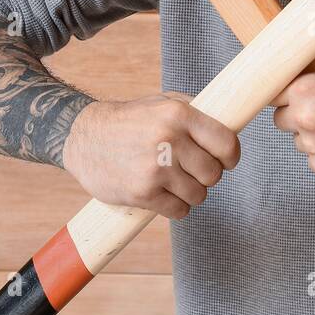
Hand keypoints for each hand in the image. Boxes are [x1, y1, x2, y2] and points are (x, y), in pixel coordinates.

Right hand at [63, 92, 240, 219]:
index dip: (230, 157)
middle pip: (214, 174)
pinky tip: (161, 195)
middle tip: (189, 170)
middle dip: (206, 176)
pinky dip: (175, 207)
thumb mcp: (162, 103)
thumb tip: (231, 123)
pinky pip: (179, 211)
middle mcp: (169, 139)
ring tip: (172, 182)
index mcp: (178, 114)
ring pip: (199, 195)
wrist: (83, 137)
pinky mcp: (143, 193)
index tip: (225, 161)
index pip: (226, 143)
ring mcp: (156, 168)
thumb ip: (195, 112)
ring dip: (190, 193)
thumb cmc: (129, 120)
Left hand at [271, 49, 314, 183]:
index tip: (292, 96)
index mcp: (304, 89)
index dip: (284, 93)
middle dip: (297, 115)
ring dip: (313, 136)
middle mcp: (303, 119)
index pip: (272, 93)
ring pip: (299, 141)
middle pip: (281, 119)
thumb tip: (305, 64)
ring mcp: (313, 147)